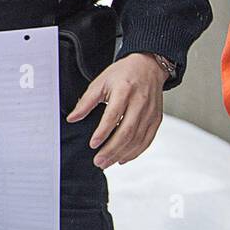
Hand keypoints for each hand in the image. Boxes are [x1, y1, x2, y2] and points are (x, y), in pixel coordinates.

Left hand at [65, 53, 166, 168]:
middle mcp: (140, 101)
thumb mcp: (101, 82)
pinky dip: (136, 152)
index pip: (114, 114)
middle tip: (98, 161)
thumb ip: (86, 101)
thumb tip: (73, 118)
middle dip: (112, 149)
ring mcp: (150, 111)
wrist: (149, 66)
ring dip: (122, 154)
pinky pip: (147, 140)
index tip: (93, 144)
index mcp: (125, 89)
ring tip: (107, 163)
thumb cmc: (124, 73)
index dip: (103, 131)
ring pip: (138, 138)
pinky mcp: (156, 118)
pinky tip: (123, 158)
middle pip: (127, 130)